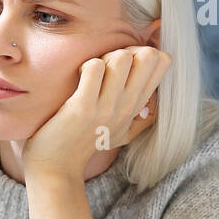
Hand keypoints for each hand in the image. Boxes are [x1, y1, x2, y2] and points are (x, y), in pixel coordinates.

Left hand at [21, 46, 172, 181]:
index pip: (162, 62)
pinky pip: (93, 67)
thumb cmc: (84, 145)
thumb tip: (153, 102)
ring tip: (90, 74)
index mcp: (137, 107)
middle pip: (149, 56)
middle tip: (106, 66)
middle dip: (126, 50)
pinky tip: (76, 79)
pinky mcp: (83, 108)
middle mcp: (127, 106)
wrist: (56, 168)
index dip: (142, 51)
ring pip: (121, 57)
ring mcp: (106, 107)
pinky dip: (85, 65)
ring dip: (103, 57)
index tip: (122, 64)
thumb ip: (140, 118)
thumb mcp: (120, 133)